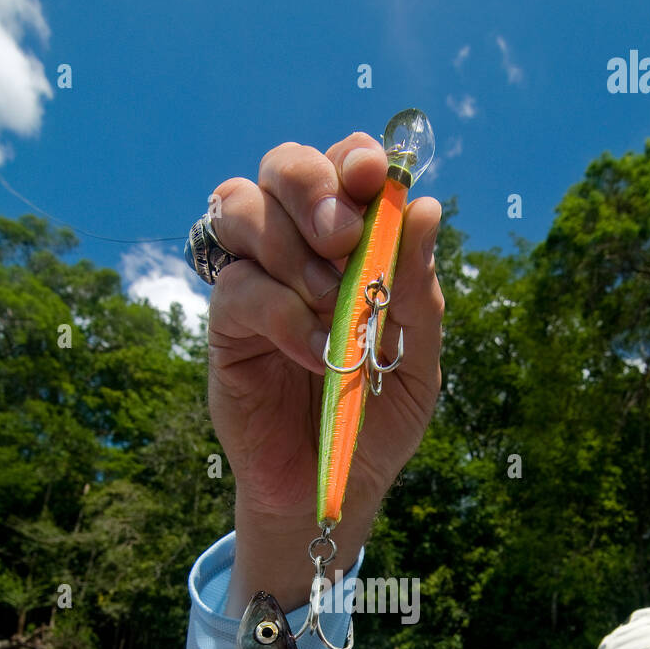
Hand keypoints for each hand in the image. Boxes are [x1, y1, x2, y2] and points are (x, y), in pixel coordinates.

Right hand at [205, 131, 443, 612]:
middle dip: (313, 186)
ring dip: (288, 244)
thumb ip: (417, 293)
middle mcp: (298, 249)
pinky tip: (314, 353)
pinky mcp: (226, 326)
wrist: (332, 489)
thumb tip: (423, 209)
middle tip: (343, 238)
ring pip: (241, 206)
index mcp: (351, 245)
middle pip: (283, 166)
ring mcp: (256, 282)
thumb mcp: (415, 363)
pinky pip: (238, 288)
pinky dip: (281, 312)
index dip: (355, 158)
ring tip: (328, 302)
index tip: (373, 175)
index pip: (345, 168)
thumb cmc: (376, 423)